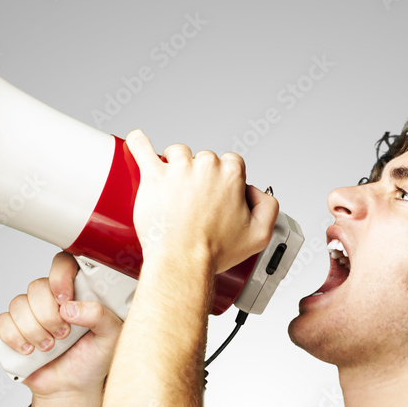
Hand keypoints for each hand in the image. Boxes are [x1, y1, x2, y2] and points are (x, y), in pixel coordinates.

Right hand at [0, 252, 122, 401]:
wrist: (72, 389)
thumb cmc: (93, 360)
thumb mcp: (111, 337)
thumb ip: (102, 316)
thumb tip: (72, 308)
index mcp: (76, 293)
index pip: (63, 264)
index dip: (59, 277)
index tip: (64, 300)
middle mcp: (51, 299)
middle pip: (37, 287)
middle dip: (49, 316)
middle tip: (64, 335)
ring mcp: (31, 313)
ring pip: (18, 305)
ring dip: (34, 331)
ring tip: (49, 347)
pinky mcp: (14, 329)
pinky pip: (3, 322)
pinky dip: (15, 338)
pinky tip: (30, 351)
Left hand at [125, 129, 279, 275]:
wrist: (182, 262)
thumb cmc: (213, 252)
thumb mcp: (259, 236)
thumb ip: (269, 208)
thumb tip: (256, 192)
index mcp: (231, 175)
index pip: (230, 163)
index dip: (223, 179)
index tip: (215, 194)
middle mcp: (206, 166)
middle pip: (202, 159)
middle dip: (198, 176)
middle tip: (192, 201)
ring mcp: (178, 169)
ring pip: (176, 154)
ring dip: (174, 166)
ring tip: (171, 188)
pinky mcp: (153, 176)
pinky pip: (141, 147)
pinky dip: (139, 143)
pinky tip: (138, 144)